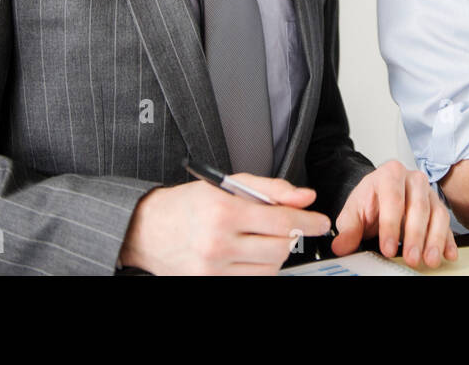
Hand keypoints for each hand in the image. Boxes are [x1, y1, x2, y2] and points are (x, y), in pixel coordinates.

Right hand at [118, 175, 330, 274]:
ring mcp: (213, 269)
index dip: (308, 222)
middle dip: (291, 237)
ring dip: (275, 254)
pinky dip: (258, 268)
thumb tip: (306, 197)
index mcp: (224, 213)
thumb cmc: (188, 205)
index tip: (321, 222)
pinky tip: (248, 254)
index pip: (282, 222)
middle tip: (288, 227)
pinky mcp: (208, 283)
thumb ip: (271, 189)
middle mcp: (218, 244)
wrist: (147, 230)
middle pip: (280, 249)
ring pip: (269, 269)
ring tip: (261, 239)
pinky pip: (251, 280)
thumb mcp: (228, 185)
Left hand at [330, 160, 458, 267]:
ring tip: (429, 260)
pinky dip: (448, 241)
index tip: (388, 248)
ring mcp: (428, 193)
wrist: (380, 193)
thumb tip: (341, 246)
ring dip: (435, 239)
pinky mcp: (438, 207)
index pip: (392, 198)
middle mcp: (413, 180)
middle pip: (418, 206)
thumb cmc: (369, 200)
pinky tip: (448, 254)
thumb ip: (349, 229)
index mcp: (389, 174)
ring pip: (437, 214)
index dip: (391, 225)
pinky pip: (447, 223)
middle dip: (415, 235)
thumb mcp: (353, 212)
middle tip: (411, 258)